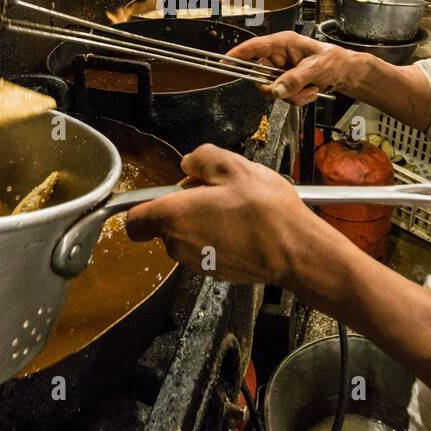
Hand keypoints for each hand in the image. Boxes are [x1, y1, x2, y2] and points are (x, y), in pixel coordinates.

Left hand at [126, 145, 324, 284]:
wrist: (295, 250)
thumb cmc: (264, 210)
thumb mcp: (232, 165)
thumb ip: (199, 157)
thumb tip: (188, 165)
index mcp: (174, 217)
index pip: (134, 220)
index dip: (145, 205)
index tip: (166, 194)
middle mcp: (179, 245)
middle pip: (166, 224)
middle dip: (185, 206)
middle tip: (217, 192)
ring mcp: (197, 263)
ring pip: (187, 236)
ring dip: (203, 221)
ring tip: (236, 209)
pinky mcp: (215, 273)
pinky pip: (206, 249)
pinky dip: (217, 238)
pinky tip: (244, 227)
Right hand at [226, 30, 356, 104]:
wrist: (345, 73)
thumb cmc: (332, 61)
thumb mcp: (315, 69)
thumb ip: (294, 80)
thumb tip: (276, 90)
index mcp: (283, 43)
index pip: (255, 47)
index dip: (238, 54)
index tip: (225, 62)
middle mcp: (279, 56)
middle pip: (261, 75)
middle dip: (278, 87)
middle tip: (294, 89)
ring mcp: (282, 70)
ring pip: (272, 89)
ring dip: (292, 94)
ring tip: (310, 89)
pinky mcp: (286, 82)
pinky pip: (282, 96)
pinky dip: (297, 98)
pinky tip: (310, 92)